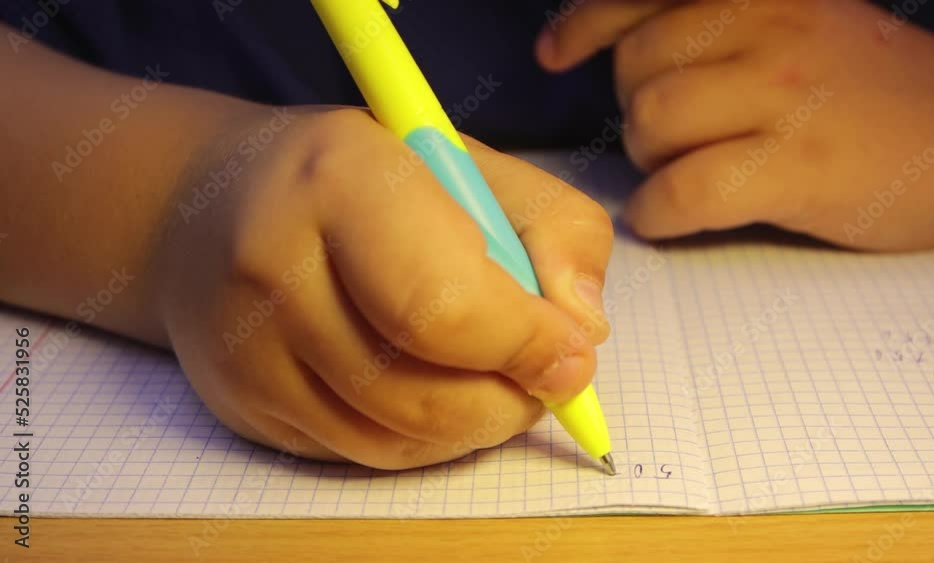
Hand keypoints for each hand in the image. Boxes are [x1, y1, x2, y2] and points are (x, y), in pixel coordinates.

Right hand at [152, 107, 612, 468]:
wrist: (212, 203)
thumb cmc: (361, 177)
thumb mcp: (469, 161)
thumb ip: (554, 227)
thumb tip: (581, 327)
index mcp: (339, 181)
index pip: (442, 304)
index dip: (523, 344)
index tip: (571, 352)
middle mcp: (273, 269)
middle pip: (422, 392)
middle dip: (512, 400)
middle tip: (547, 377)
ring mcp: (245, 350)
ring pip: (396, 439)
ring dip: (476, 426)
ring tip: (499, 379)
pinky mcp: (242, 404)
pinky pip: (362, 454)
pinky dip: (426, 439)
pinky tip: (439, 390)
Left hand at [537, 0, 933, 249]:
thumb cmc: (870, 87)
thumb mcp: (800, 23)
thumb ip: (720, 24)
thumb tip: (624, 47)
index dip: (585, 25)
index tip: (555, 55)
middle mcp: (769, 27)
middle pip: (637, 70)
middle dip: (636, 110)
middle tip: (671, 134)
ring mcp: (782, 96)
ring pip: (651, 126)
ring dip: (650, 161)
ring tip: (686, 170)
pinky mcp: (793, 168)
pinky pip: (680, 191)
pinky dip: (658, 211)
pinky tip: (669, 214)